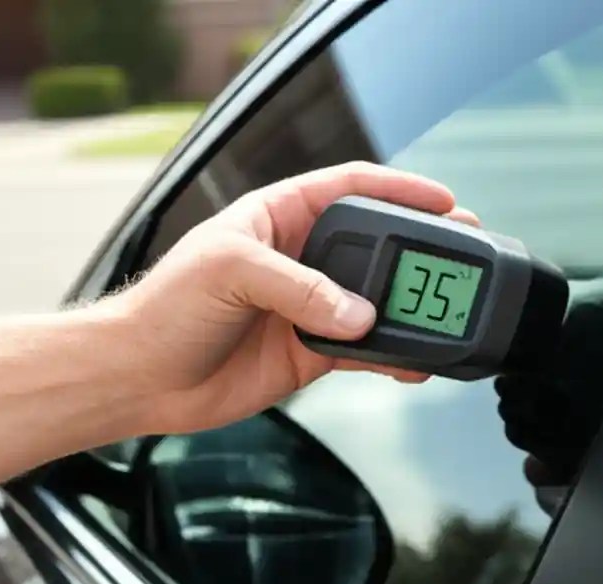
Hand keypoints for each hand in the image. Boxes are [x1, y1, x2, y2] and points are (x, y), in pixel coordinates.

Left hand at [107, 162, 477, 434]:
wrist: (139, 376)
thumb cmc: (166, 307)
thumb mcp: (229, 271)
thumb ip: (300, 287)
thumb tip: (359, 316)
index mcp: (277, 215)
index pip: (350, 188)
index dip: (399, 190)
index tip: (444, 200)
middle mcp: (299, 257)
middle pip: (375, 246)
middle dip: (420, 251)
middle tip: (463, 256)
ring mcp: (307, 307)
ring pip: (375, 302)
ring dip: (412, 309)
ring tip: (449, 316)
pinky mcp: (308, 353)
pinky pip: (363, 351)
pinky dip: (393, 357)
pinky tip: (416, 362)